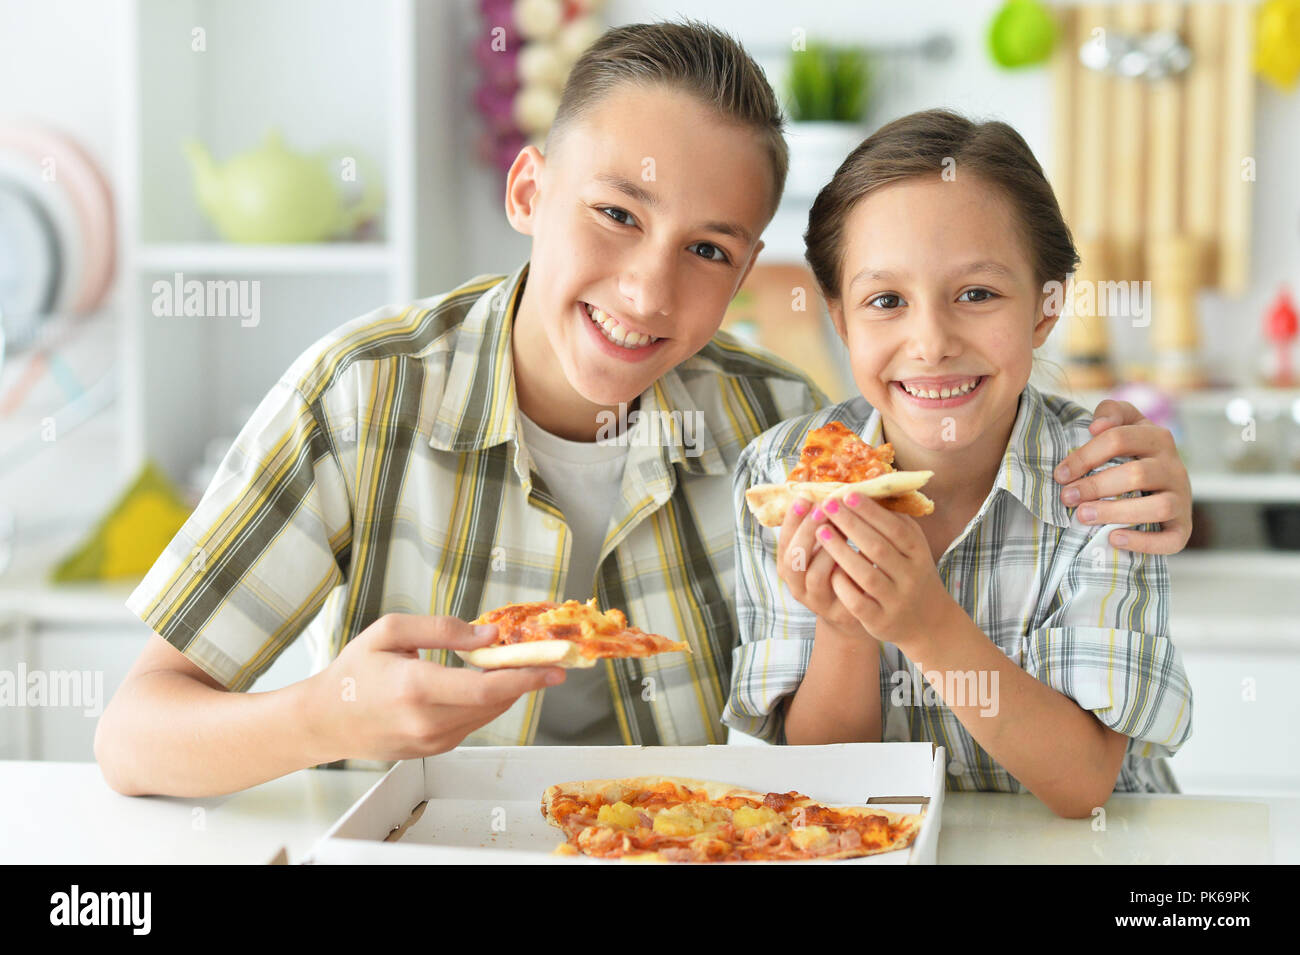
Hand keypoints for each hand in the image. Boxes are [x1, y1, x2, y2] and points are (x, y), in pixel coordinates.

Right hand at [306, 614, 564, 761]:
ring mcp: (431, 741)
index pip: (485, 689)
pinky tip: (485, 683)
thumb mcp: (390, 633)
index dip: (525, 678)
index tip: (553, 668)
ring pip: (487, 715)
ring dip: (508, 691)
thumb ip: (442, 629)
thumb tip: (487, 636)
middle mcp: (426, 721)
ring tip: (519, 666)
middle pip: (494, 704)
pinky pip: (472, 724)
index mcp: (415, 688)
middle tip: (550, 661)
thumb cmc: (353, 673)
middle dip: (526, 681)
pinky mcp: (433, 750)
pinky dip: (486, 704)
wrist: (324, 720)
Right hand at [775, 494, 873, 636]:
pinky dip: (844, 568)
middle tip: (822, 510)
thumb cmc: (842, 569)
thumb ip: (824, 526)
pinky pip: (837, 588)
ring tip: (838, 528)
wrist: (857, 608)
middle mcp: (796, 583)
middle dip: (805, 530)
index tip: (804, 498)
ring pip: (811, 574)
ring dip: (825, 548)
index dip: (791, 520)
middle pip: (792, 557)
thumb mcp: (828, 547)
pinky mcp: (835, 609)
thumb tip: (830, 489)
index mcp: (789, 563)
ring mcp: (814, 599)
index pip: (784, 539)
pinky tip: (855, 551)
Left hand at [813, 492, 956, 651]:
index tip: (848, 494)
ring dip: (842, 552)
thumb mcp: (913, 547)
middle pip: (878, 548)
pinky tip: (828, 570)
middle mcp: (910, 576)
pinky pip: (858, 602)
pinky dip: (843, 586)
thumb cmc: (911, 572)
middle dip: (851, 525)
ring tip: (821, 531)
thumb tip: (869, 488)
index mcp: (918, 553)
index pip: (895, 529)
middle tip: (828, 505)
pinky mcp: (880, 620)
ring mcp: (895, 600)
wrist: (927, 620)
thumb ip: (895, 521)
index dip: (871, 512)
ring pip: (866, 575)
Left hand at [1053, 398, 1191, 554]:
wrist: (1166, 485)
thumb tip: (1097, 426)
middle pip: (1137, 474)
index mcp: (1158, 438)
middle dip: (1096, 486)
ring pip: (1158, 507)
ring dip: (1116, 512)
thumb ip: (1112, 412)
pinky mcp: (1183, 528)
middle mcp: (1174, 468)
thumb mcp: (1126, 425)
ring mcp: (1182, 499)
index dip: (1085, 455)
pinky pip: (1171, 539)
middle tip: (1067, 497)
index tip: (1060, 474)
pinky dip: (1143, 542)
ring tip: (1083, 516)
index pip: (1119, 439)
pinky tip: (1114, 539)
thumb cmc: (1135, 454)